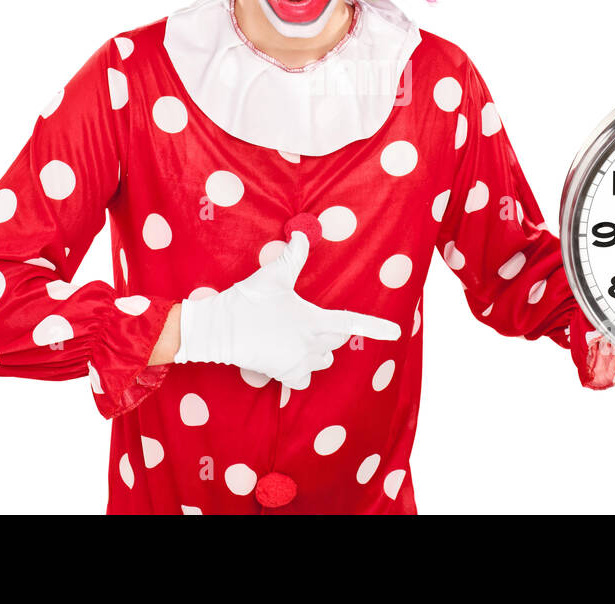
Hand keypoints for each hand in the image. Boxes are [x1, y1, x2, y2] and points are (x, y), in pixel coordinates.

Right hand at [173, 231, 400, 388]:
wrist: (218, 330)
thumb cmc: (247, 301)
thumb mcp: (271, 275)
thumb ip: (292, 256)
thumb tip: (302, 234)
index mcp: (313, 320)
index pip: (351, 322)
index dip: (375, 327)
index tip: (395, 331)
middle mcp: (311, 344)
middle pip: (336, 340)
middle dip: (331, 331)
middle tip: (309, 319)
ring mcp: (298, 362)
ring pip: (323, 360)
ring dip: (318, 351)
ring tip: (297, 337)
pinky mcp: (284, 374)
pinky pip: (304, 379)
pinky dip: (300, 371)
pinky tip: (287, 359)